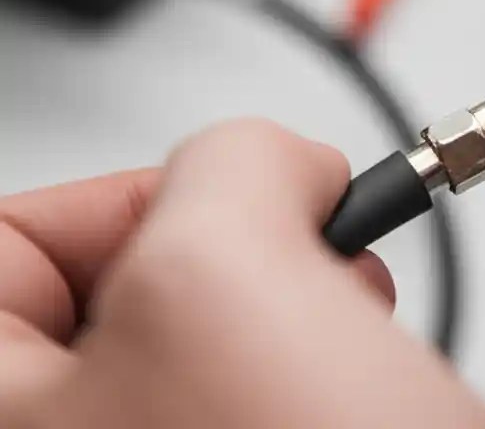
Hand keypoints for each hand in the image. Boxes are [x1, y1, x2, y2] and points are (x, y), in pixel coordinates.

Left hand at [0, 119, 484, 428]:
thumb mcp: (231, 280)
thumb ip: (231, 164)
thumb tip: (276, 164)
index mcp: (0, 424)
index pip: (5, 247)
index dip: (131, 198)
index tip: (232, 205)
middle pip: (110, 298)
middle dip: (232, 256)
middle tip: (299, 270)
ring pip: (204, 349)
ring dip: (292, 314)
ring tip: (346, 340)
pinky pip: (262, 402)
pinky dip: (322, 371)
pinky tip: (367, 393)